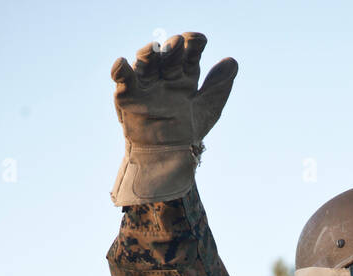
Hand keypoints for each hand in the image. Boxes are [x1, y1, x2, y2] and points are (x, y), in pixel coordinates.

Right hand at [109, 32, 237, 205]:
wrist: (168, 158)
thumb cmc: (187, 134)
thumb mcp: (208, 108)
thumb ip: (219, 86)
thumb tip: (232, 61)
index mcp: (185, 76)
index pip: (189, 52)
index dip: (193, 43)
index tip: (199, 40)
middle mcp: (165, 76)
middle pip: (168, 54)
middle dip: (172, 47)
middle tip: (177, 43)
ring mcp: (146, 84)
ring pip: (145, 62)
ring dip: (148, 53)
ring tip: (153, 49)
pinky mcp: (128, 97)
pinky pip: (123, 80)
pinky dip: (120, 71)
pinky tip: (122, 62)